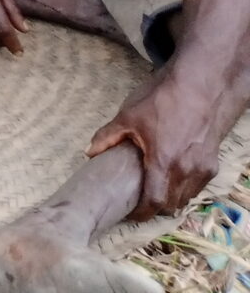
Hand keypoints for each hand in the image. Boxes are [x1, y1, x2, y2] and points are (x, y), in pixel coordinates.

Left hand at [89, 78, 223, 218]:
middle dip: (156, 207)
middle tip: (141, 201)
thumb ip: (108, 137)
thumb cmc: (162, 101)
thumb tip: (89, 151)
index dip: (142, 213)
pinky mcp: (212, 163)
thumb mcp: (128, 116)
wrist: (199, 88)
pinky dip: (186, 187)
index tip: (131, 213)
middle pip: (171, 204)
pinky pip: (198, 186)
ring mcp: (202, 168)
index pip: (154, 202)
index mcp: (163, 162)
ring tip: (156, 189)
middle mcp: (186, 170)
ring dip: (172, 198)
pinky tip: (173, 176)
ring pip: (186, 197)